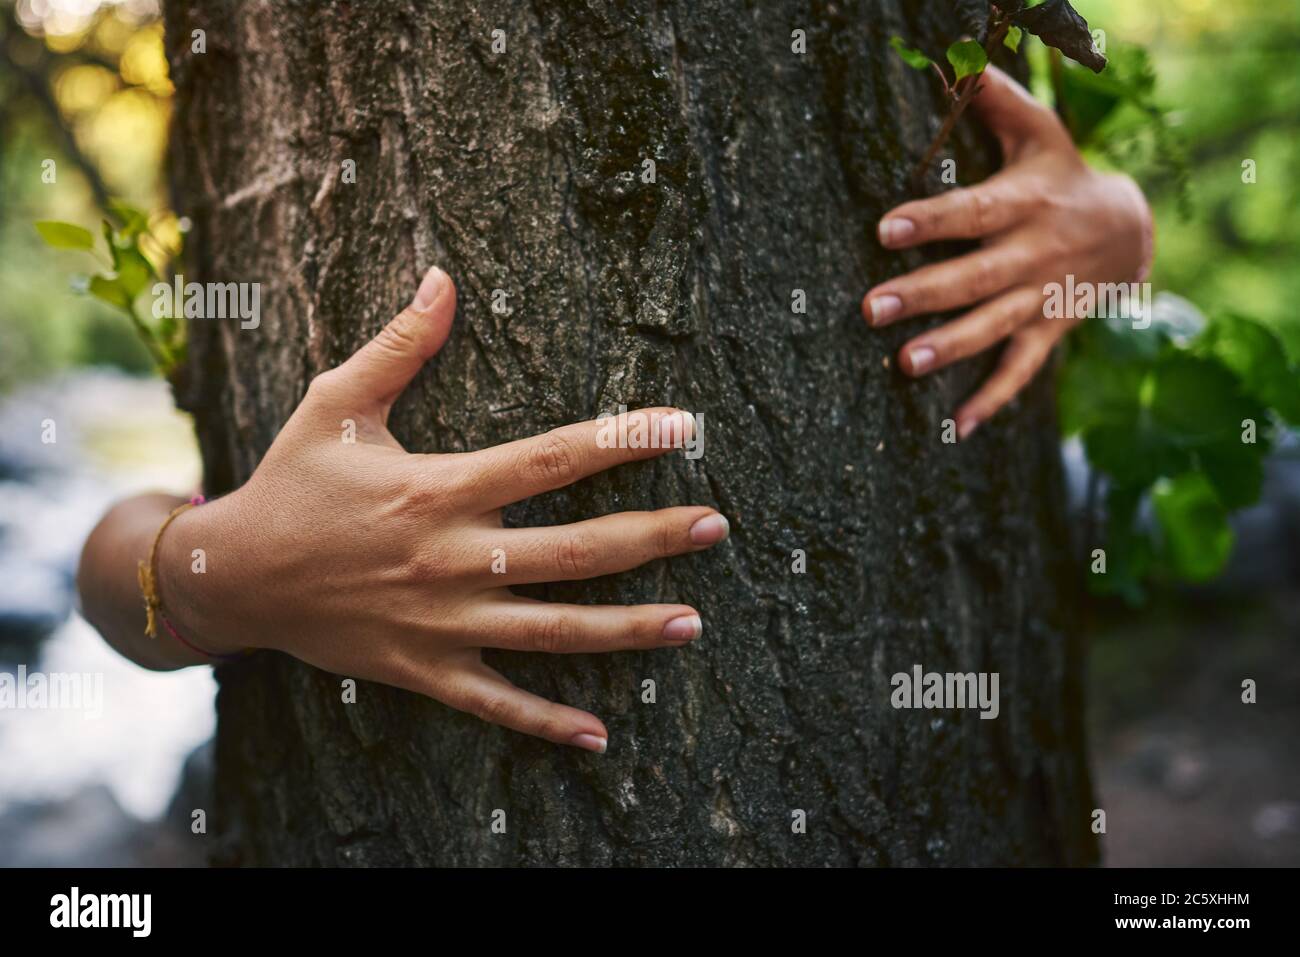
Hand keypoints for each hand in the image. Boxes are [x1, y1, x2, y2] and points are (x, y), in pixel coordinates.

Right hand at [160, 267, 727, 751]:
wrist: (234, 579)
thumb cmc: (292, 482)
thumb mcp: (337, 405)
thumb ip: (398, 345)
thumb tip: (442, 277)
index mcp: (440, 488)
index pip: (551, 459)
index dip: (623, 440)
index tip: (685, 426)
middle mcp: (452, 558)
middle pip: (574, 550)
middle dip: (653, 538)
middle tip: (717, 525)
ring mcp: (442, 622)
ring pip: (553, 630)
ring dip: (628, 630)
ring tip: (693, 622)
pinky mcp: (425, 670)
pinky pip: (496, 702)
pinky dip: (547, 723)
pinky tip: (601, 735)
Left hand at [862, 65, 1153, 438]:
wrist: (1132, 229)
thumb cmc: (1061, 175)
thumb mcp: (1038, 133)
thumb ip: (997, 104)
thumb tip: (959, 69)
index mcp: (1026, 203)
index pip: (974, 212)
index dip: (932, 221)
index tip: (884, 229)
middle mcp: (1034, 254)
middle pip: (975, 277)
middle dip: (924, 295)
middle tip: (870, 310)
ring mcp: (1043, 299)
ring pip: (994, 327)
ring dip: (951, 348)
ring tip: (904, 365)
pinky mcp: (1050, 332)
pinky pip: (1021, 371)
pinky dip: (992, 400)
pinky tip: (956, 427)